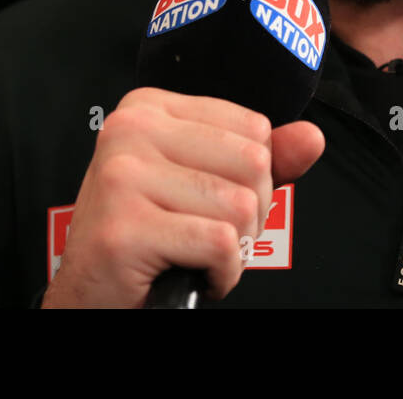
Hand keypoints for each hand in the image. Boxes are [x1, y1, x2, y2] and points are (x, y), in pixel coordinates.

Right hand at [41, 87, 323, 307]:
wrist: (91, 295)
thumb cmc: (148, 236)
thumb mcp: (205, 185)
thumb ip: (261, 159)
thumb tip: (311, 137)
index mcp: (149, 107)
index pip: (254, 128)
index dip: (252, 178)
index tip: (211, 200)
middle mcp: (130, 129)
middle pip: (253, 163)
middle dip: (249, 214)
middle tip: (206, 234)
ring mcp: (123, 176)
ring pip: (240, 206)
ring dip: (234, 249)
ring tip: (195, 254)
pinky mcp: (125, 228)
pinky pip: (219, 245)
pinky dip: (220, 273)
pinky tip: (190, 273)